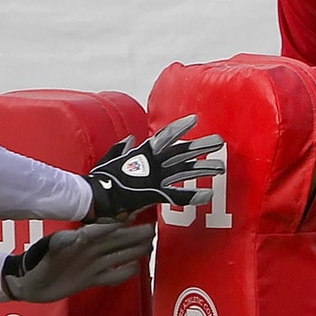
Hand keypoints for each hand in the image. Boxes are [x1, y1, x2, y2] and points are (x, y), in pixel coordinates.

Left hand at [2, 221, 155, 302]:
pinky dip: (124, 273)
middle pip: (117, 241)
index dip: (120, 221)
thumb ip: (63, 243)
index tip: (136, 214)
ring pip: (118, 256)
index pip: (105, 228)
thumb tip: (78, 236)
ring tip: (151, 245)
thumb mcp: (49, 250)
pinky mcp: (90, 280)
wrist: (28, 283)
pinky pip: (111, 276)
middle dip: (134, 234)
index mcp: (81, 240)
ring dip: (134, 250)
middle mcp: (90, 250)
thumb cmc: (36, 262)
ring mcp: (92, 265)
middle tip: (153, 229)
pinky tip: (137, 269)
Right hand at [85, 114, 224, 219]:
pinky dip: (193, 196)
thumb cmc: (100, 179)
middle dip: (201, 146)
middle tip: (219, 142)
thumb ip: (121, 149)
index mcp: (142, 153)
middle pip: (182, 152)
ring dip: (204, 168)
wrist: (95, 196)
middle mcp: (151, 162)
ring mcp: (154, 177)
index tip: (194, 120)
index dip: (180, 127)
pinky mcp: (154, 194)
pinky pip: (178, 196)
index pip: (165, 136)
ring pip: (185, 171)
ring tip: (221, 168)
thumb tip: (130, 141)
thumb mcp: (111, 158)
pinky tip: (208, 194)